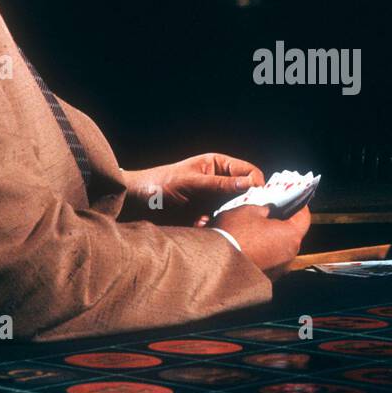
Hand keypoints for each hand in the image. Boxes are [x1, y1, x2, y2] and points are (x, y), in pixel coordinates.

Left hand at [123, 152, 263, 225]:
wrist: (134, 205)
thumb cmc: (159, 184)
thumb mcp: (191, 183)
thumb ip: (220, 185)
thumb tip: (250, 184)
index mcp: (218, 166)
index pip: (249, 171)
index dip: (256, 184)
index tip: (257, 198)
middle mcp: (219, 183)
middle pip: (246, 193)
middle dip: (244, 205)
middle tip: (237, 214)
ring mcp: (213, 201)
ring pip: (235, 211)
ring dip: (228, 218)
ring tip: (212, 219)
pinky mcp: (206, 218)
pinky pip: (220, 225)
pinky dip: (215, 227)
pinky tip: (200, 225)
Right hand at [212, 204, 310, 278]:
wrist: (214, 263)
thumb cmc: (234, 233)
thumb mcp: (248, 210)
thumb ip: (264, 208)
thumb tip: (268, 210)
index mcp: (290, 236)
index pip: (304, 217)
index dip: (299, 206)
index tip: (293, 199)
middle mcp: (289, 256)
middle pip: (292, 234)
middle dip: (284, 223)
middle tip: (273, 212)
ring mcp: (279, 270)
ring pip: (281, 249)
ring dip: (273, 239)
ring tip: (258, 230)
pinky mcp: (267, 280)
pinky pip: (270, 262)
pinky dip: (265, 253)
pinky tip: (251, 245)